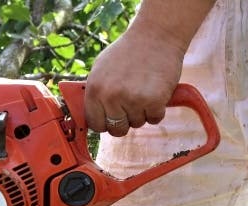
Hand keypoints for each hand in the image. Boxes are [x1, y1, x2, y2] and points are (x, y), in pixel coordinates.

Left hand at [84, 21, 185, 136]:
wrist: (156, 35)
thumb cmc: (127, 52)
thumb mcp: (100, 70)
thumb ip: (95, 93)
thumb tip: (91, 117)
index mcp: (94, 90)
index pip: (95, 124)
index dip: (105, 123)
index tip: (112, 118)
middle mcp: (111, 97)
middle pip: (116, 129)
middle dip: (124, 121)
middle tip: (131, 106)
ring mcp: (133, 100)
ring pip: (137, 124)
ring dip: (142, 113)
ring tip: (144, 91)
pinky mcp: (154, 101)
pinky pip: (154, 118)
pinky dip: (157, 109)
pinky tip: (156, 92)